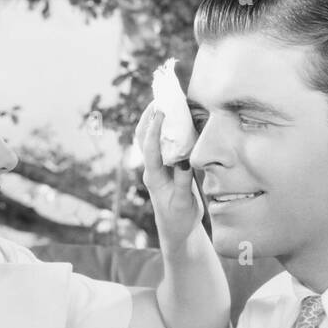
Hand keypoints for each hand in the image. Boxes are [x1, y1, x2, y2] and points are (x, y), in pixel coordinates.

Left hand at [134, 103, 204, 251]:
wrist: (177, 232)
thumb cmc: (180, 219)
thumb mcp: (184, 203)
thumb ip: (183, 182)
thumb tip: (184, 161)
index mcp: (154, 178)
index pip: (151, 149)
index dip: (155, 129)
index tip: (161, 111)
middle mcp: (152, 170)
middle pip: (143, 138)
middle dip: (148, 116)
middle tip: (159, 95)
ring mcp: (157, 168)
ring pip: (149, 139)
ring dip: (153, 119)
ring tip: (163, 99)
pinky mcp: (164, 168)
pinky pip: (160, 144)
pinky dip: (163, 129)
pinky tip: (173, 117)